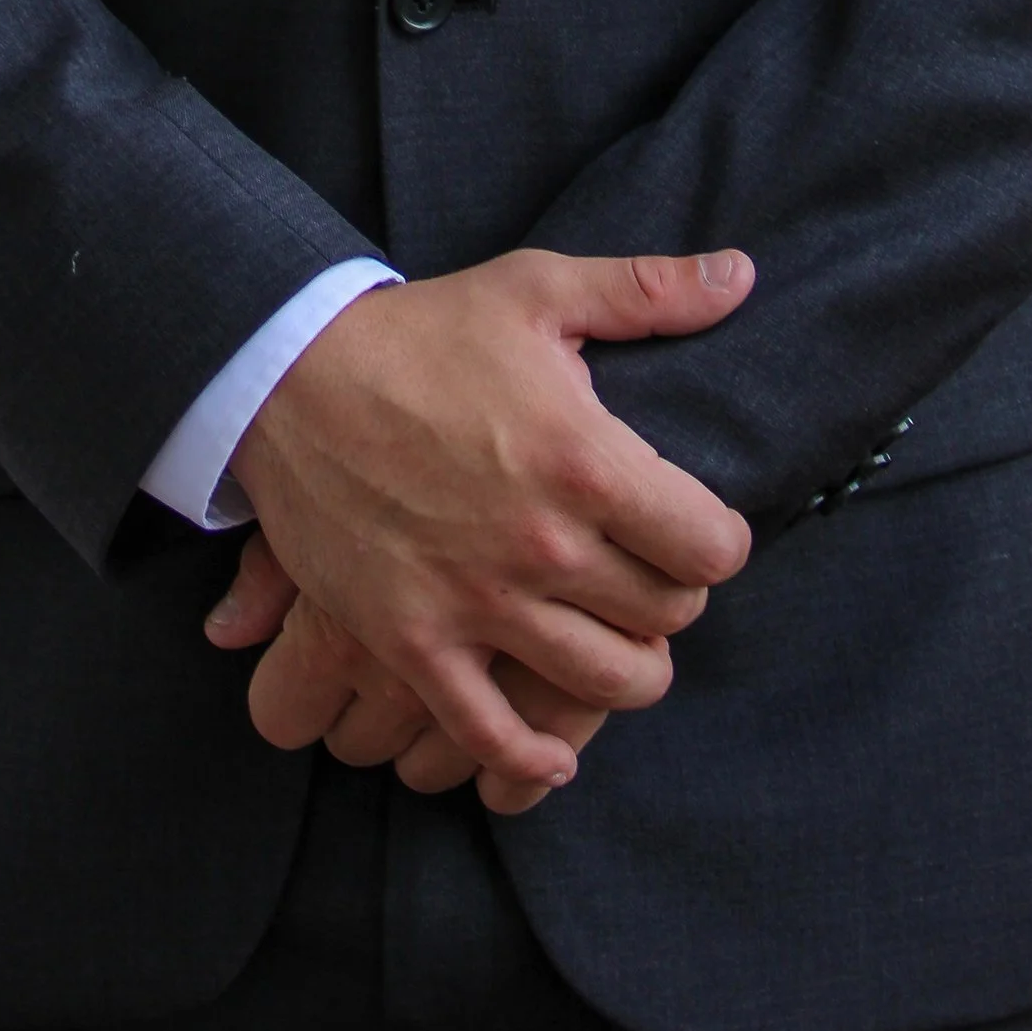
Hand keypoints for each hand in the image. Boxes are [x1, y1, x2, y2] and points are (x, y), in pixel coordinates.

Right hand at [221, 248, 754, 795]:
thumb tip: (743, 274)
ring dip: (623, 671)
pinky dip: (531, 757)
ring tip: (610, 640)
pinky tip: (550, 749)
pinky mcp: (413, 642)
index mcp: (585, 459)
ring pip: (604, 685)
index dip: (714, 541)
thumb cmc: (423, 330)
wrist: (288, 375)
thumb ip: (649, 290)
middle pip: (668, 619)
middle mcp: (541, 543)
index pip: (713, 550)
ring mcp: (476, 602)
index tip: (691, 528)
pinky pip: (491, 733)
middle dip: (670, 599)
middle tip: (646, 576)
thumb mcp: (537, 288)